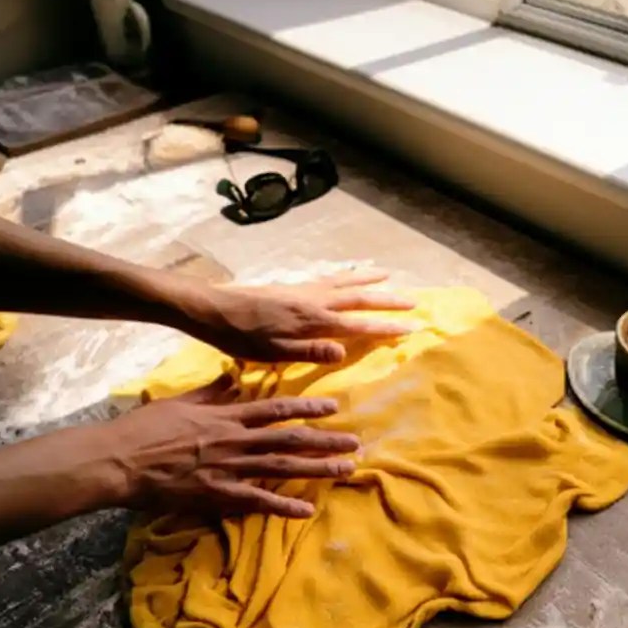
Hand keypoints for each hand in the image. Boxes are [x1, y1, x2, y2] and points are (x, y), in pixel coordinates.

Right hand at [105, 376, 358, 516]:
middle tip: (356, 443)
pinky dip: (284, 505)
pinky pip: (258, 501)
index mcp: (226, 416)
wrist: (119, 460)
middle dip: (326, 441)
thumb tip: (233, 378)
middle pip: (290, 438)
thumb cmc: (144, 429)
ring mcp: (229, 469)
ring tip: (346, 469)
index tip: (334, 408)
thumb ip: (211, 392)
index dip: (307, 408)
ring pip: (283, 466)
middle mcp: (234, 440)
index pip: (275, 409)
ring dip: (318, 468)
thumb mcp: (180, 401)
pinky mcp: (218, 495)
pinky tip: (307, 509)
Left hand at [166, 270, 415, 362]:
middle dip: (387, 301)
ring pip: (344, 283)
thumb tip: (343, 350)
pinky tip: (348, 275)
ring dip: (368, 281)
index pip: (358, 325)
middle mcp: (314, 300)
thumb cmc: (241, 337)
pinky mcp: (293, 287)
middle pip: (358, 299)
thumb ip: (310, 350)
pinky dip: (346, 275)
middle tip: (413, 302)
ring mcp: (304, 290)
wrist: (213, 309)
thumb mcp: (274, 352)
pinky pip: (329, 278)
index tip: (410, 328)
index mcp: (313, 320)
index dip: (385, 327)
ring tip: (388, 275)